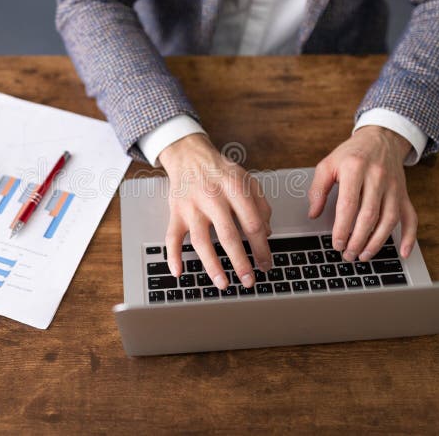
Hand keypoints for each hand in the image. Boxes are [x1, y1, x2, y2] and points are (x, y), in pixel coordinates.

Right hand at [159, 134, 272, 290]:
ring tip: (223, 283)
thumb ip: (260, 205)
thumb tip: (267, 233)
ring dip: (212, 265)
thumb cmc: (221, 171)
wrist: (190, 156)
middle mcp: (212, 197)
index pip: (252, 223)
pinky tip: (179, 272)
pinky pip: (172, 237)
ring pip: (200, 240)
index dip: (261, 247)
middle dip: (240, 262)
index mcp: (234, 188)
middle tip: (249, 280)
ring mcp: (192, 206)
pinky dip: (173, 256)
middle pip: (228, 235)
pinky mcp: (176, 212)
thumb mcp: (247, 180)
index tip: (265, 263)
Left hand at [307, 126, 417, 261]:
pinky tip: (402, 252)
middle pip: (370, 215)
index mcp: (355, 169)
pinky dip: (409, 237)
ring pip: (389, 220)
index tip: (336, 243)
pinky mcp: (404, 194)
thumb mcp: (328, 164)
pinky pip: (411, 217)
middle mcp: (377, 178)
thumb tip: (313, 214)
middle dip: (358, 240)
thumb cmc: (351, 154)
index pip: (349, 205)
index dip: (342, 228)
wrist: (381, 138)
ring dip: (377, 242)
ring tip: (363, 255)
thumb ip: (318, 188)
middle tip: (347, 254)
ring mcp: (394, 187)